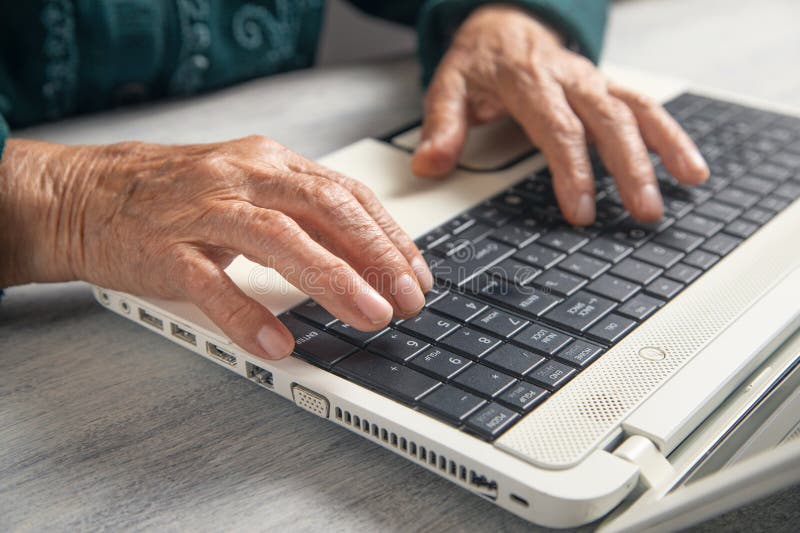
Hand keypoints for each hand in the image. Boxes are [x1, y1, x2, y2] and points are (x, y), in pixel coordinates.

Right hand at [0, 137, 431, 358]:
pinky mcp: (165, 249)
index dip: (388, 235)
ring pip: (280, 240)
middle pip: (325, 209)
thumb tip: (365, 255)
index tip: (415, 272)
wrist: (86, 194)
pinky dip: (247, 315)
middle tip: (407, 297)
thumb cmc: (176, 195)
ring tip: (369, 315)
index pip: (345, 194)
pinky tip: (278, 342)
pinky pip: (212, 284)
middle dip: (376, 255)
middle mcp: (242, 178)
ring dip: (333, 280)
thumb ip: (300, 214)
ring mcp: (203, 212)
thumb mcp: (247, 188)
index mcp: (269, 163)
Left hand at [412, 5, 708, 224]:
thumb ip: (441, 125)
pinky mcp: (607, 87)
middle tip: (643, 211)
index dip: (573, 171)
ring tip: (686, 184)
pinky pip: (645, 106)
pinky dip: (671, 135)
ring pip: (636, 108)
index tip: (582, 211)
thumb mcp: (449, 85)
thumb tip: (428, 166)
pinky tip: (690, 166)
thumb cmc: (479, 61)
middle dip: (630, 167)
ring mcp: (592, 81)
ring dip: (664, 147)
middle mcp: (568, 78)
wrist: (503, 24)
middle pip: (607, 119)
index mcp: (528, 79)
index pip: (557, 128)